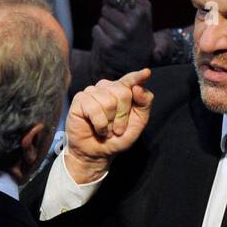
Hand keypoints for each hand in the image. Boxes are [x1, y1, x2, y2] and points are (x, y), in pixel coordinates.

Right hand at [64, 68, 153, 183]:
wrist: (97, 153)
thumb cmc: (117, 138)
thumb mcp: (137, 124)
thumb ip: (144, 105)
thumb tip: (138, 88)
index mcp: (122, 90)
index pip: (131, 80)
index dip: (138, 76)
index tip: (146, 73)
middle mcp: (107, 87)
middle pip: (123, 93)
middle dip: (123, 116)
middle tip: (117, 129)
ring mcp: (92, 92)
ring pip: (108, 102)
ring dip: (110, 122)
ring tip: (107, 129)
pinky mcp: (80, 99)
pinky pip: (94, 109)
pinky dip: (100, 124)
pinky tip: (98, 129)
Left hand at [91, 0, 153, 79]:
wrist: (139, 61)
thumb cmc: (141, 31)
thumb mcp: (145, 11)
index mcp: (141, 13)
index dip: (114, 0)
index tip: (117, 6)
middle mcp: (131, 25)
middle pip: (107, 8)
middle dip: (109, 13)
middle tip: (118, 24)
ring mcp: (120, 36)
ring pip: (101, 19)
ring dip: (105, 24)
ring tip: (115, 33)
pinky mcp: (108, 46)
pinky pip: (96, 30)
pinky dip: (99, 33)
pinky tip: (109, 40)